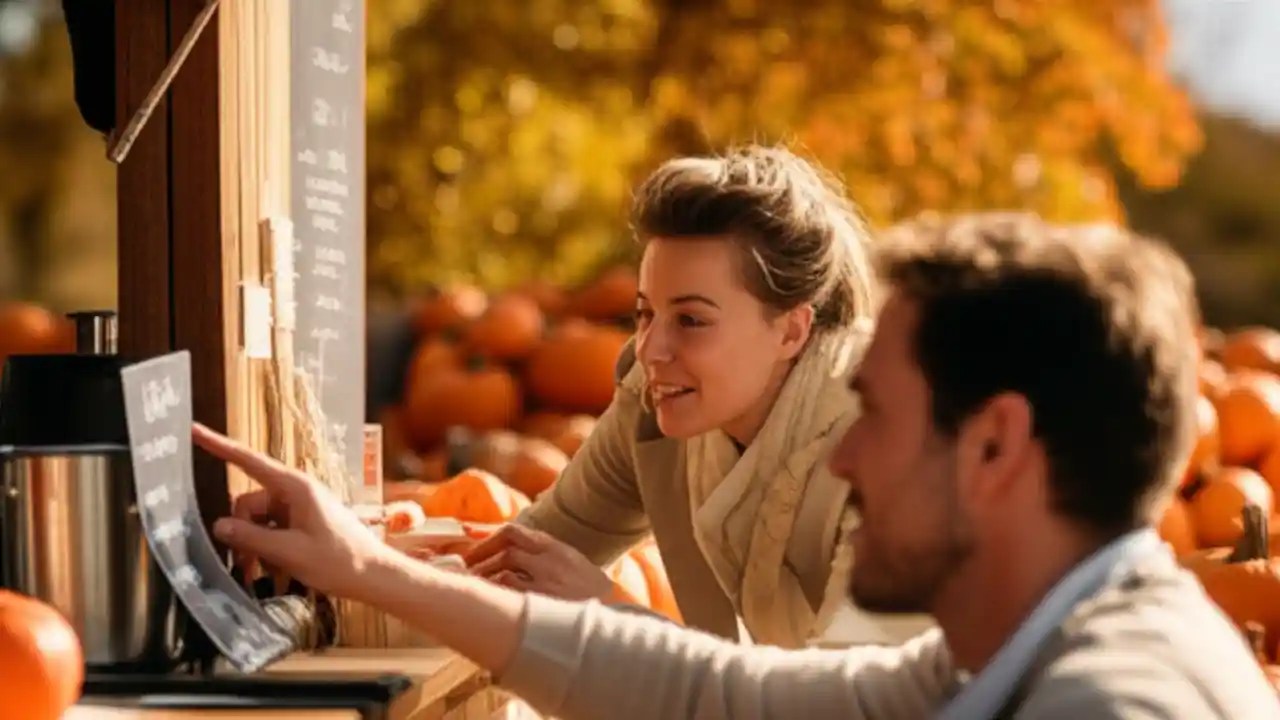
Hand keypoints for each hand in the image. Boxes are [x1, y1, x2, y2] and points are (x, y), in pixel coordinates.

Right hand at [192, 423, 393, 601]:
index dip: (219, 446)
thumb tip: (218, 525)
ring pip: (258, 521)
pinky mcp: (303, 521)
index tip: (194, 431)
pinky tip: (277, 572)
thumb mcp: (289, 552)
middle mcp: (296, 491)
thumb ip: (251, 538)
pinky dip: (269, 549)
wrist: (375, 575)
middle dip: (242, 533)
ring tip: (266, 574)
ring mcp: (300, 506)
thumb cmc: (340, 560)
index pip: (248, 461)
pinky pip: (273, 530)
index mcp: (295, 487)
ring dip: (255, 546)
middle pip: (248, 503)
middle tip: (246, 566)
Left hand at [464, 524, 613, 601]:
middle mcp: (551, 558)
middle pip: (507, 544)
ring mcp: (548, 578)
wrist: (616, 616)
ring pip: (504, 564)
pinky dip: (494, 590)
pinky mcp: (544, 600)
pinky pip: (510, 589)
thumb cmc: (590, 595)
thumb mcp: (572, 564)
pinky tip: (486, 598)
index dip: (486, 535)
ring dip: (484, 572)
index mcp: (556, 547)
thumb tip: (508, 553)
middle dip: (480, 553)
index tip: (469, 542)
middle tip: (465, 566)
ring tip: (472, 583)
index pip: (514, 531)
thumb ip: (544, 555)